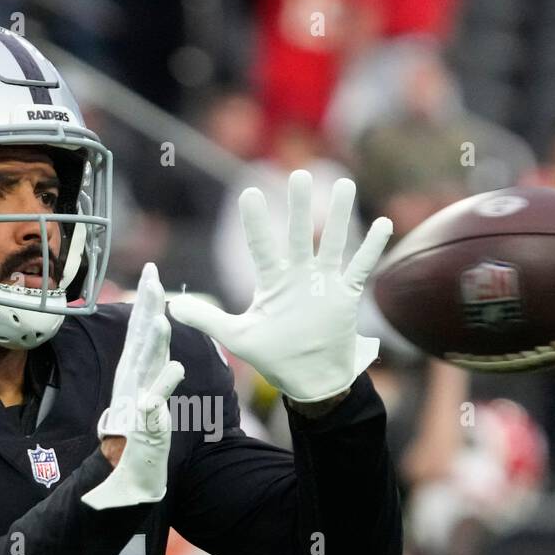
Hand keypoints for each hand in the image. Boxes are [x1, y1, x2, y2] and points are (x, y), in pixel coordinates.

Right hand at [82, 263, 184, 509]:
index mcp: (133, 365)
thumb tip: (159, 322)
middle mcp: (131, 376)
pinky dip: (164, 383)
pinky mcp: (146, 418)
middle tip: (152, 278)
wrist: (130, 462)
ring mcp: (136, 396)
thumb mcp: (146, 379)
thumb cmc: (141, 419)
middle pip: (140, 336)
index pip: (140, 326)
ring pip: (146, 364)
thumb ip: (154, 353)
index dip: (145, 298)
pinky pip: (155, 399)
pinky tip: (176, 367)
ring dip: (153, 342)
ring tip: (162, 319)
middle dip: (145, 307)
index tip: (152, 270)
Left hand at [171, 169, 392, 402]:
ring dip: (338, 216)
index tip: (249, 192)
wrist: (309, 380)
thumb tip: (171, 306)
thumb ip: (206, 319)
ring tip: (343, 184)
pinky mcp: (345, 296)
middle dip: (298, 207)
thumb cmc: (274, 357)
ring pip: (332, 242)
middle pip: (299, 234)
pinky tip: (382, 223)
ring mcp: (324, 284)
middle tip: (298, 174)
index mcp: (273, 282)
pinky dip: (371, 247)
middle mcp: (299, 276)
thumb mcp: (237, 337)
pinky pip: (361, 267)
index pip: (262, 245)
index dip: (256, 222)